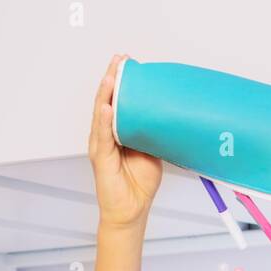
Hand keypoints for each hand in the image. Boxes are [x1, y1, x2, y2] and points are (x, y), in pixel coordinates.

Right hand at [88, 54, 162, 229]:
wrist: (132, 211)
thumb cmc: (140, 182)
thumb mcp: (153, 149)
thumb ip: (154, 130)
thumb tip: (169, 112)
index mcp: (118, 130)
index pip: (116, 100)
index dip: (121, 81)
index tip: (128, 62)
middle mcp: (106, 135)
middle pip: (106, 101)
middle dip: (111, 79)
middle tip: (119, 59)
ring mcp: (101, 146)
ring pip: (100, 115)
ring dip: (105, 95)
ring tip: (111, 77)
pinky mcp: (101, 160)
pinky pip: (102, 137)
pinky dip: (104, 122)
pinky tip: (106, 108)